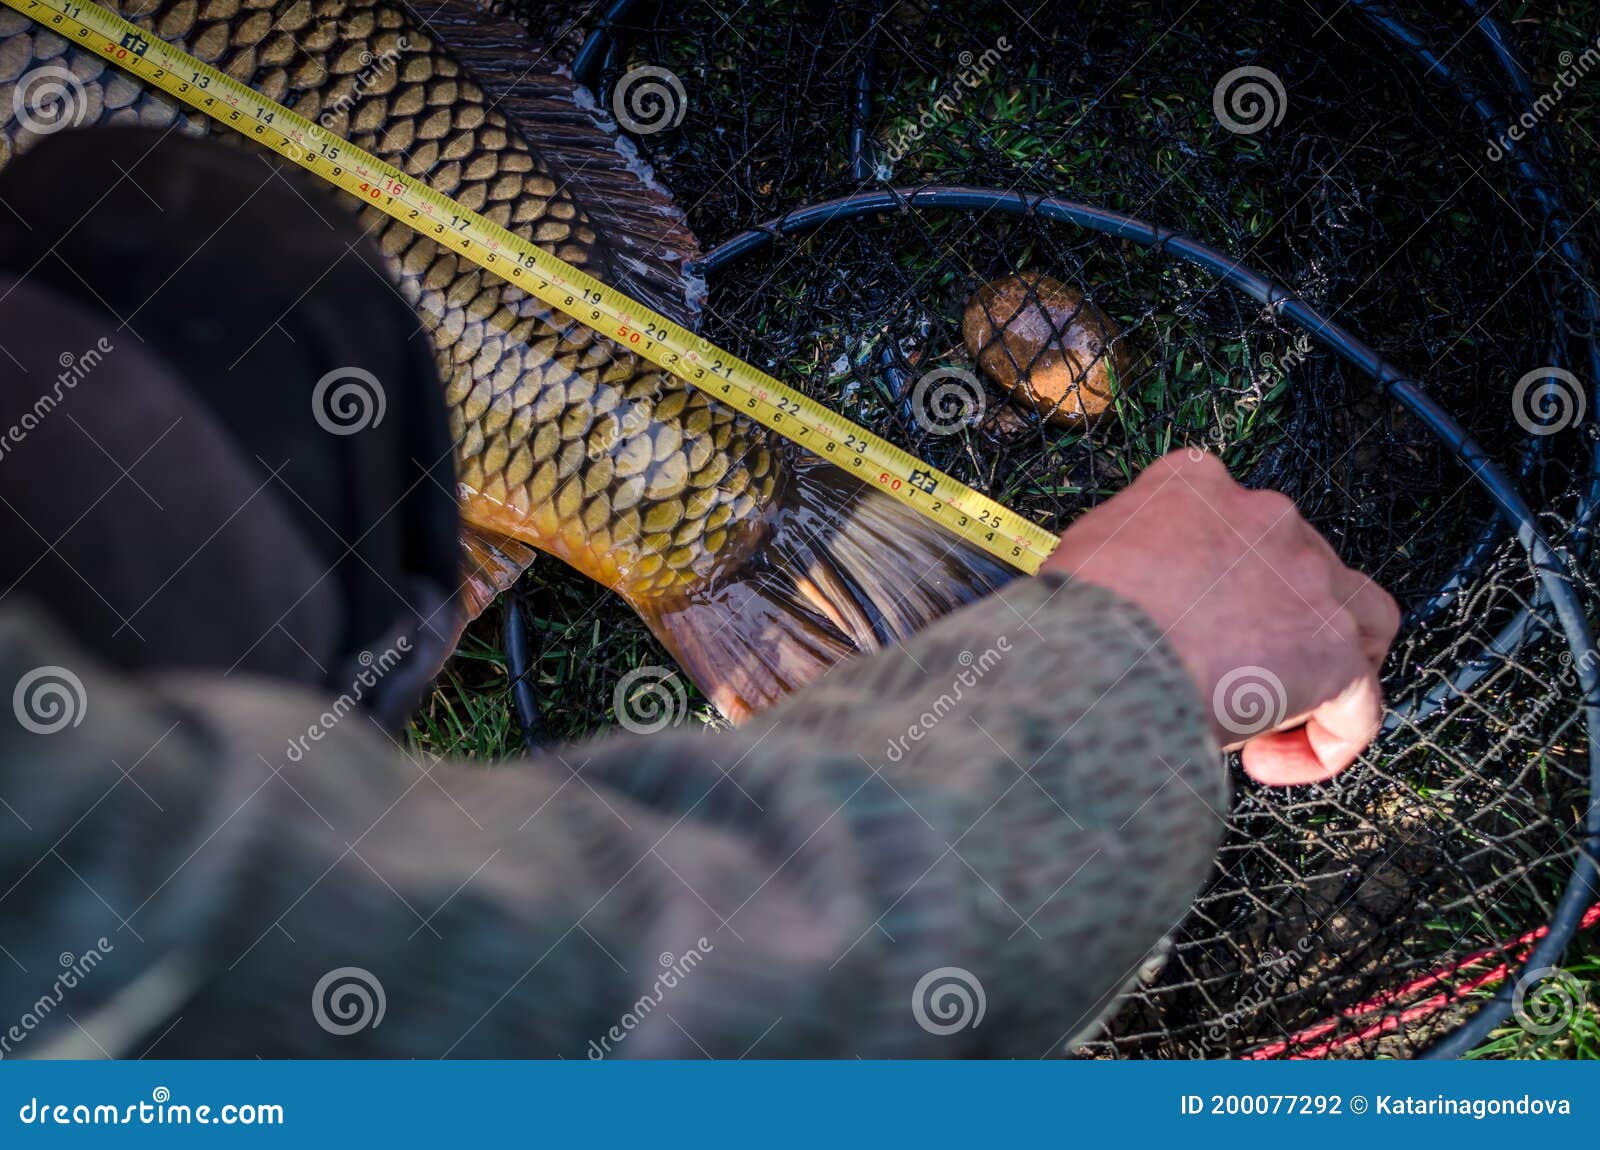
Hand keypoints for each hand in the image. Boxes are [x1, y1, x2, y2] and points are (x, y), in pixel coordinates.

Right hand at [1043, 450, 1399, 784]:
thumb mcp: (1086, 554)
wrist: (1097, 655)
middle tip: (1226, 672)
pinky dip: (1327, 739)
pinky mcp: (1333, 648)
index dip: (1220, 577)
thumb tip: (1125, 600)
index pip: (1231, 517)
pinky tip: (1268, 764)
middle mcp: (1263, 516)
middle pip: (1298, 565)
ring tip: (1283, 712)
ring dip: (1330, 664)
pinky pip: (1359, 703)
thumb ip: (1124, 559)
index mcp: (1195, 483)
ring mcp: (1308, 577)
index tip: (1191, 623)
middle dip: (1273, 621)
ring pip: (1360, 618)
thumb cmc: (1074, 614)